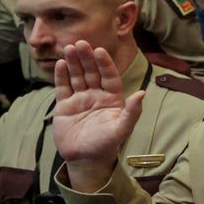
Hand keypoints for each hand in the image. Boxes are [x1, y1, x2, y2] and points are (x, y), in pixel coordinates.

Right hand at [51, 42, 145, 189]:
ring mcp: (80, 99)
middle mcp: (97, 96)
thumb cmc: (106, 145)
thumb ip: (132, 112)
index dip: (105, 64)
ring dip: (73, 63)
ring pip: (77, 76)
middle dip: (86, 58)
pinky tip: (61, 64)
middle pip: (92, 72)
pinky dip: (61, 76)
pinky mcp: (65, 106)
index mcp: (113, 99)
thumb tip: (143, 93)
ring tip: (69, 49)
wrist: (85, 160)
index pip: (109, 77)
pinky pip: (63, 87)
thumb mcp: (121, 130)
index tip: (100, 51)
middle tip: (80, 43)